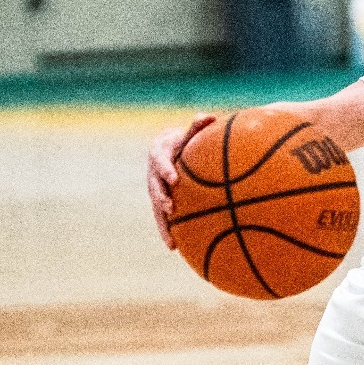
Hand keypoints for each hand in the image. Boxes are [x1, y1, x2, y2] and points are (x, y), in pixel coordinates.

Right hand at [147, 113, 216, 248]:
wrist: (169, 147)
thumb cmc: (185, 139)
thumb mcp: (190, 131)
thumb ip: (198, 126)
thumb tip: (210, 116)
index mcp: (158, 153)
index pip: (160, 161)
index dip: (165, 169)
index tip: (173, 178)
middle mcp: (153, 173)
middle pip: (154, 188)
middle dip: (161, 198)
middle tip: (170, 208)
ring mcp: (154, 188)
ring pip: (156, 207)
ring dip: (162, 223)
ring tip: (170, 241)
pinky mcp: (159, 201)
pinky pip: (162, 217)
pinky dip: (167, 231)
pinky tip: (175, 247)